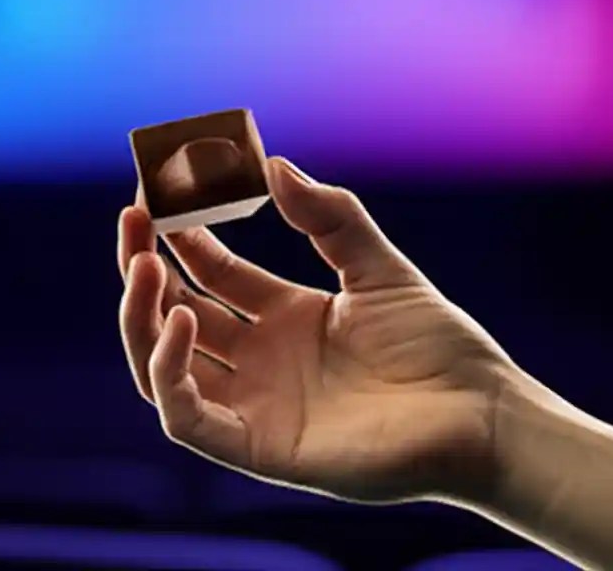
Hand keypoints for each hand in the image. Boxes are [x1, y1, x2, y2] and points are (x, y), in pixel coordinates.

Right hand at [117, 157, 523, 503]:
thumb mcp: (378, 267)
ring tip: (147, 266)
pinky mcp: (256, 448)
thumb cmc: (440, 346)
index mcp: (285, 319)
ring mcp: (253, 407)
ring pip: (161, 365)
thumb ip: (328, 216)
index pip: (210, 274)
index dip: (177, 236)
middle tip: (133, 221)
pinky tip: (183, 320)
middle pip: (174, 314)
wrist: (479, 415)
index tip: (153, 194)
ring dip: (143, 316)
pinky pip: (186, 417)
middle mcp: (259, 362)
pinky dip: (170, 370)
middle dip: (144, 269)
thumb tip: (274, 164)